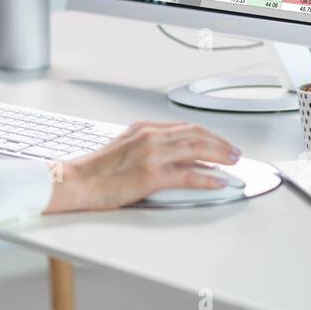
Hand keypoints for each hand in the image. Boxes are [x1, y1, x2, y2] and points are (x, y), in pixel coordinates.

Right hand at [42, 120, 239, 212]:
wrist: (76, 181)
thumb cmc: (96, 170)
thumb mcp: (123, 147)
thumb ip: (147, 146)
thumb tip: (172, 156)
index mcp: (143, 129)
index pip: (184, 127)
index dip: (207, 135)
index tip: (219, 142)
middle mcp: (149, 137)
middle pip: (195, 135)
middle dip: (219, 143)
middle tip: (234, 152)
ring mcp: (151, 155)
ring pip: (196, 150)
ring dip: (220, 155)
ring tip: (233, 162)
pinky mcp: (151, 176)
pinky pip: (187, 174)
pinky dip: (207, 177)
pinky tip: (217, 181)